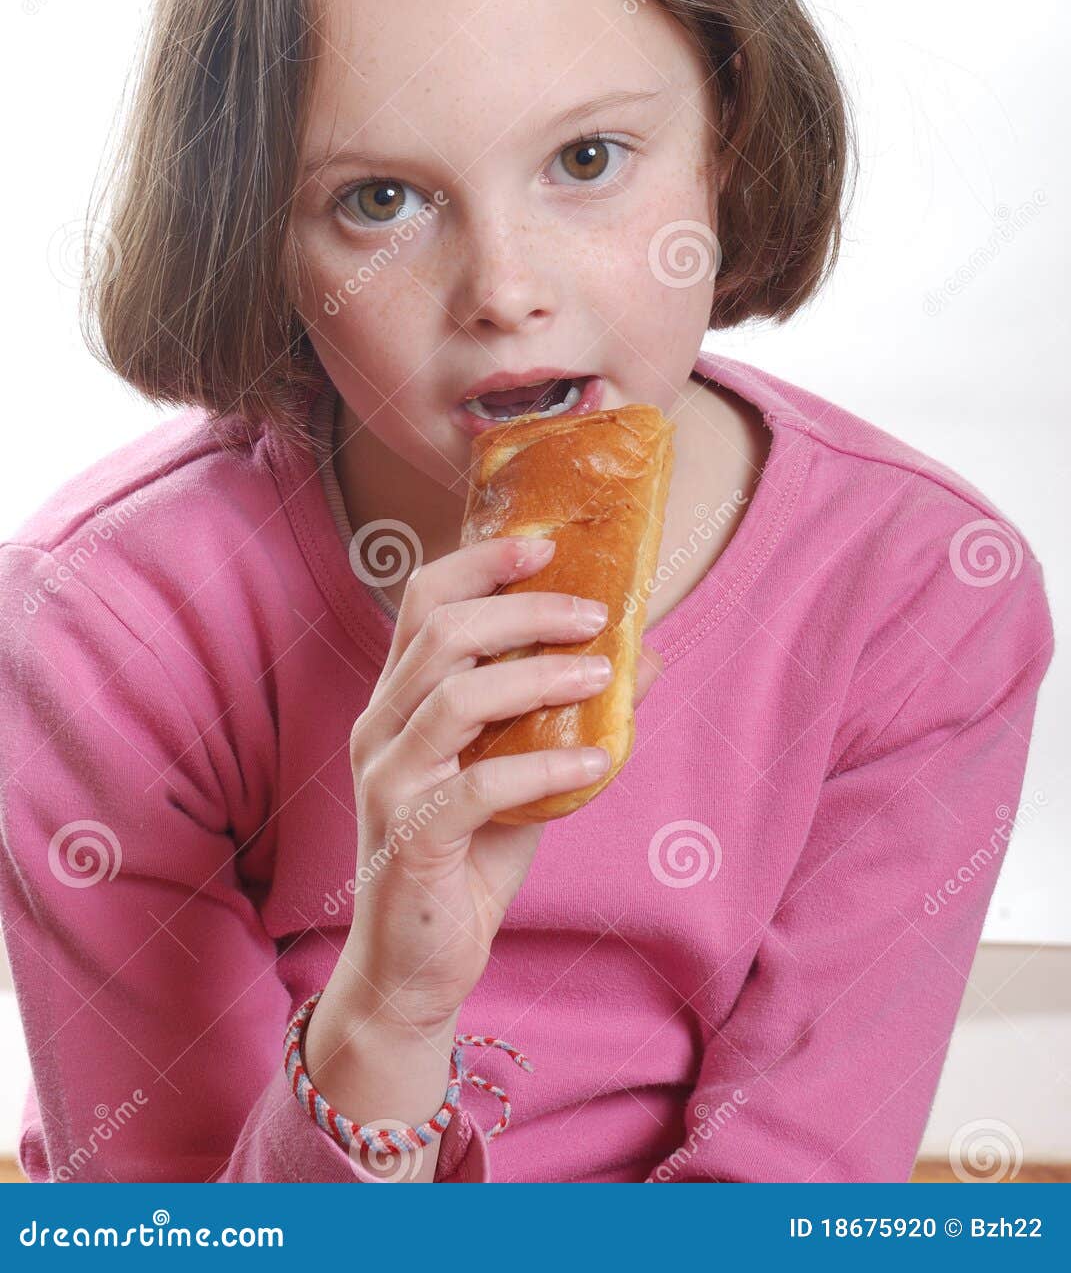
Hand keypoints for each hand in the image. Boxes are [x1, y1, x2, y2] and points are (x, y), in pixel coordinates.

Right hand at [341, 534, 661, 1034]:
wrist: (414, 968)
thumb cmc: (467, 860)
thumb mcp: (528, 774)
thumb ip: (570, 716)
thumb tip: (647, 657)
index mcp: (399, 699)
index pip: (424, 601)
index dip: (481, 562)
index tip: (547, 546)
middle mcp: (381, 727)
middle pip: (441, 631)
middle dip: (524, 610)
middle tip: (596, 616)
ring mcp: (387, 781)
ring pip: (453, 695)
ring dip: (537, 676)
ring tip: (602, 677)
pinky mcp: (408, 838)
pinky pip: (477, 786)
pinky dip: (544, 767)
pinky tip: (596, 763)